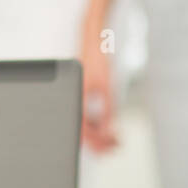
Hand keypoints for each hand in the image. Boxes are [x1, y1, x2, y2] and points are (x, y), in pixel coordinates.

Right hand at [80, 22, 118, 151]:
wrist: (93, 42)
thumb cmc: (97, 60)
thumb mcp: (107, 89)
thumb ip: (107, 112)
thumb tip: (108, 130)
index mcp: (75, 98)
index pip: (83, 130)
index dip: (99, 141)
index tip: (113, 143)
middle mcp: (71, 98)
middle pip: (81, 131)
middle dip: (99, 141)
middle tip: (115, 145)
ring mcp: (74, 96)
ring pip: (82, 124)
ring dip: (97, 133)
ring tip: (113, 138)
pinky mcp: (79, 93)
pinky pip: (84, 115)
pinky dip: (95, 124)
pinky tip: (105, 125)